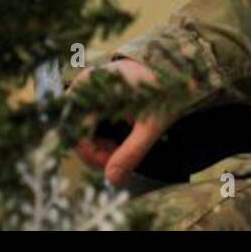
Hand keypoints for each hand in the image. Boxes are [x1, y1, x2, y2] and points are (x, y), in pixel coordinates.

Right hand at [71, 57, 166, 187]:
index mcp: (94, 88)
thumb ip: (132, 152)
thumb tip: (112, 180)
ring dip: (95, 145)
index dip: (92, 155)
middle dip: (92, 151)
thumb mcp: (151, 125)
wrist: (176, 71)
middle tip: (114, 161)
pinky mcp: (92, 93)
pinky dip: (97, 136)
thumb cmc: (165, 93)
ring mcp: (86, 88)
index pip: (77, 132)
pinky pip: (84, 120)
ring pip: (78, 127)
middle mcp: (84, 85)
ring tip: (117, 151)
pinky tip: (113, 142)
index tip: (112, 165)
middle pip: (74, 129)